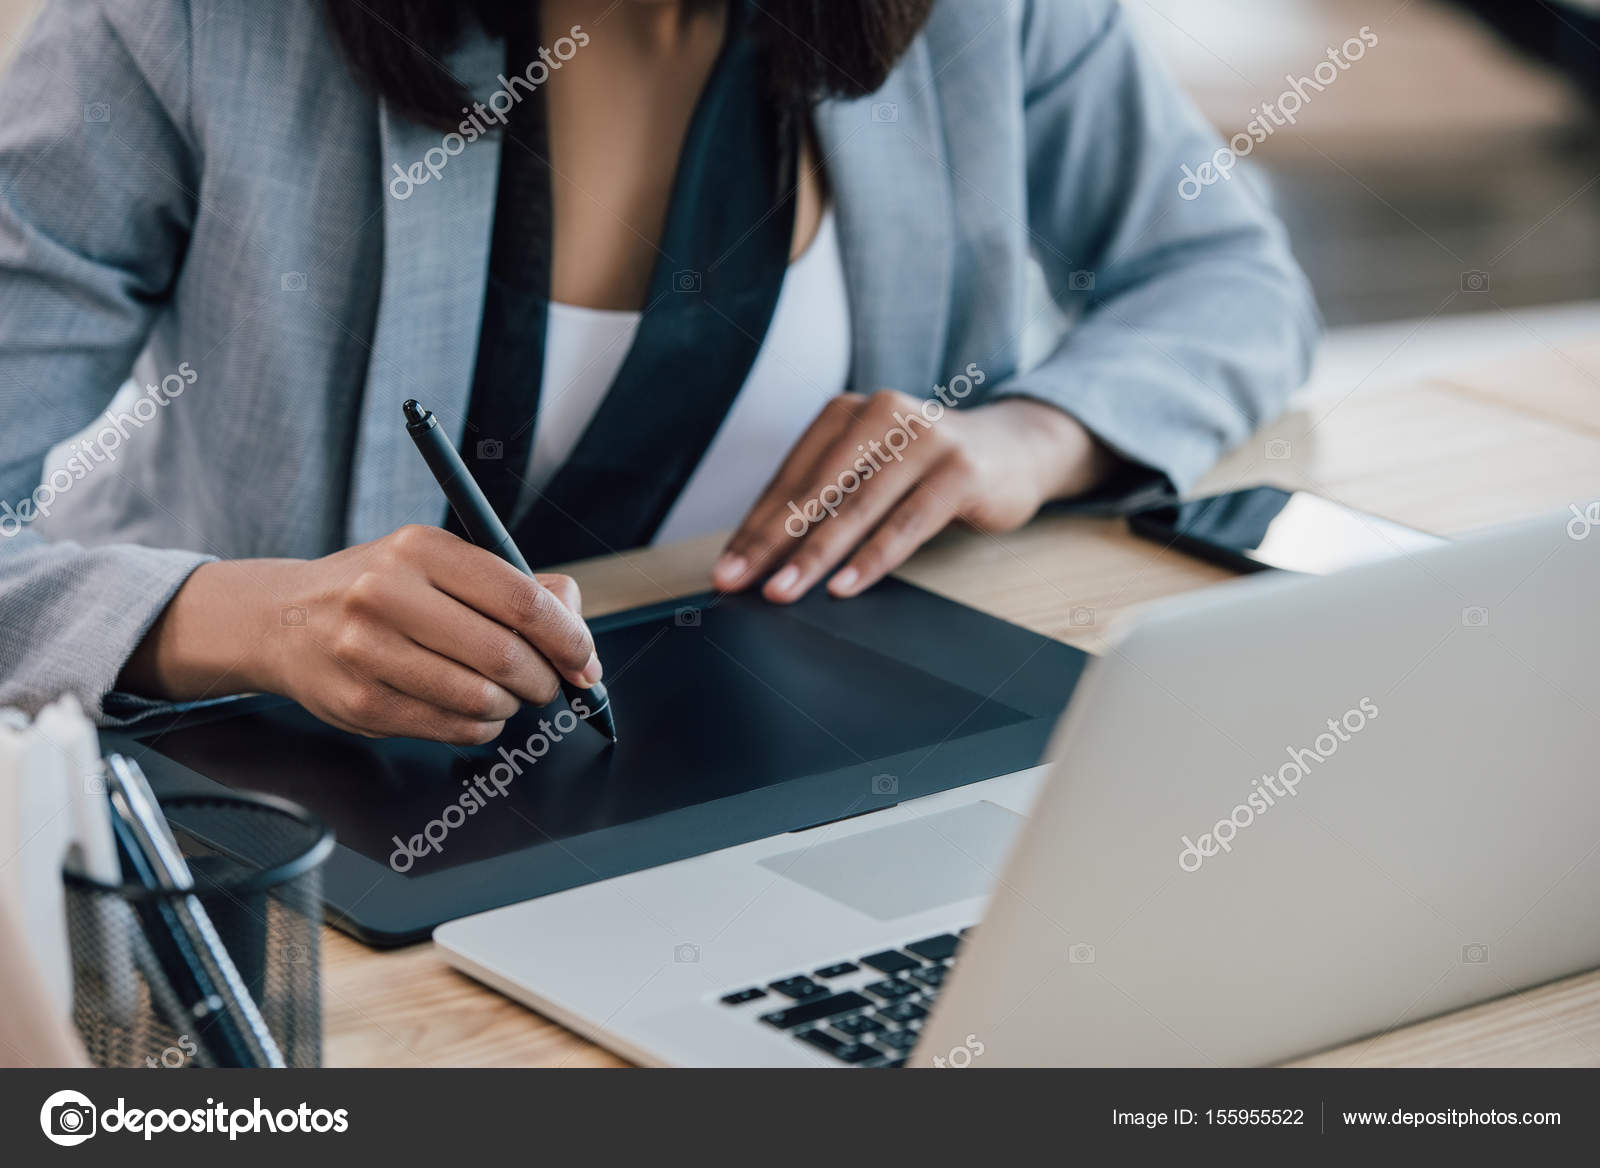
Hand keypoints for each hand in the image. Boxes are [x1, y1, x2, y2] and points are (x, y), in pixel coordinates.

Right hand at [121, 525, 602, 744]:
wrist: (283, 620)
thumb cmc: (380, 590)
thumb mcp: (439, 563)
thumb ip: (514, 586)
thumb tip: (578, 630)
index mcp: (420, 547)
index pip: (520, 598)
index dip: (567, 637)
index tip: (584, 660)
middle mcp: (388, 593)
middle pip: (504, 653)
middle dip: (543, 679)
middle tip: (548, 683)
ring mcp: (368, 650)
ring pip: (481, 697)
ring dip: (510, 706)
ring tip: (505, 695)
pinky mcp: (360, 702)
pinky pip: (452, 728)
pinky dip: (480, 727)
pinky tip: (474, 712)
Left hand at [713, 392, 1116, 601]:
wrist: (1014, 451)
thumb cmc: (926, 468)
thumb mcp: (871, 470)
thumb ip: (825, 499)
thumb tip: (758, 556)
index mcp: (847, 411)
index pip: (790, 477)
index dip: (755, 526)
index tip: (727, 568)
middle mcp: (882, 413)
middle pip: (816, 490)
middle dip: (771, 543)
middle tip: (739, 583)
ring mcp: (924, 438)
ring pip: (857, 507)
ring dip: (814, 556)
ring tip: (782, 591)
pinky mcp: (960, 470)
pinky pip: (906, 523)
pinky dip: (873, 558)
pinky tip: (845, 586)